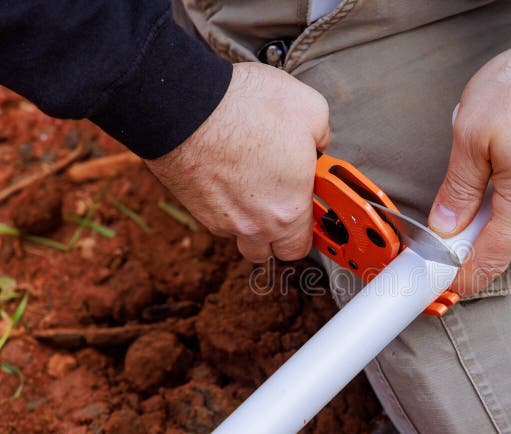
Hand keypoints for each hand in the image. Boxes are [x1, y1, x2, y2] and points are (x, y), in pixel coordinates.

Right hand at [146, 62, 329, 262]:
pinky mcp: (194, 206)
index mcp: (288, 211)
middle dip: (277, 233)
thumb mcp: (311, 111)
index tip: (309, 208)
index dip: (307, 228)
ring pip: (239, 233)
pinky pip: (215, 215)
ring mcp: (220, 219)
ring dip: (248, 218)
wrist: (186, 103)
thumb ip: (322, 137)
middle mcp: (253, 225)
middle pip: (268, 252)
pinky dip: (222, 201)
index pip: (301, 246)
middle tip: (282, 200)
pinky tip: (227, 171)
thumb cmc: (245, 108)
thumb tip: (317, 141)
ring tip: (252, 182)